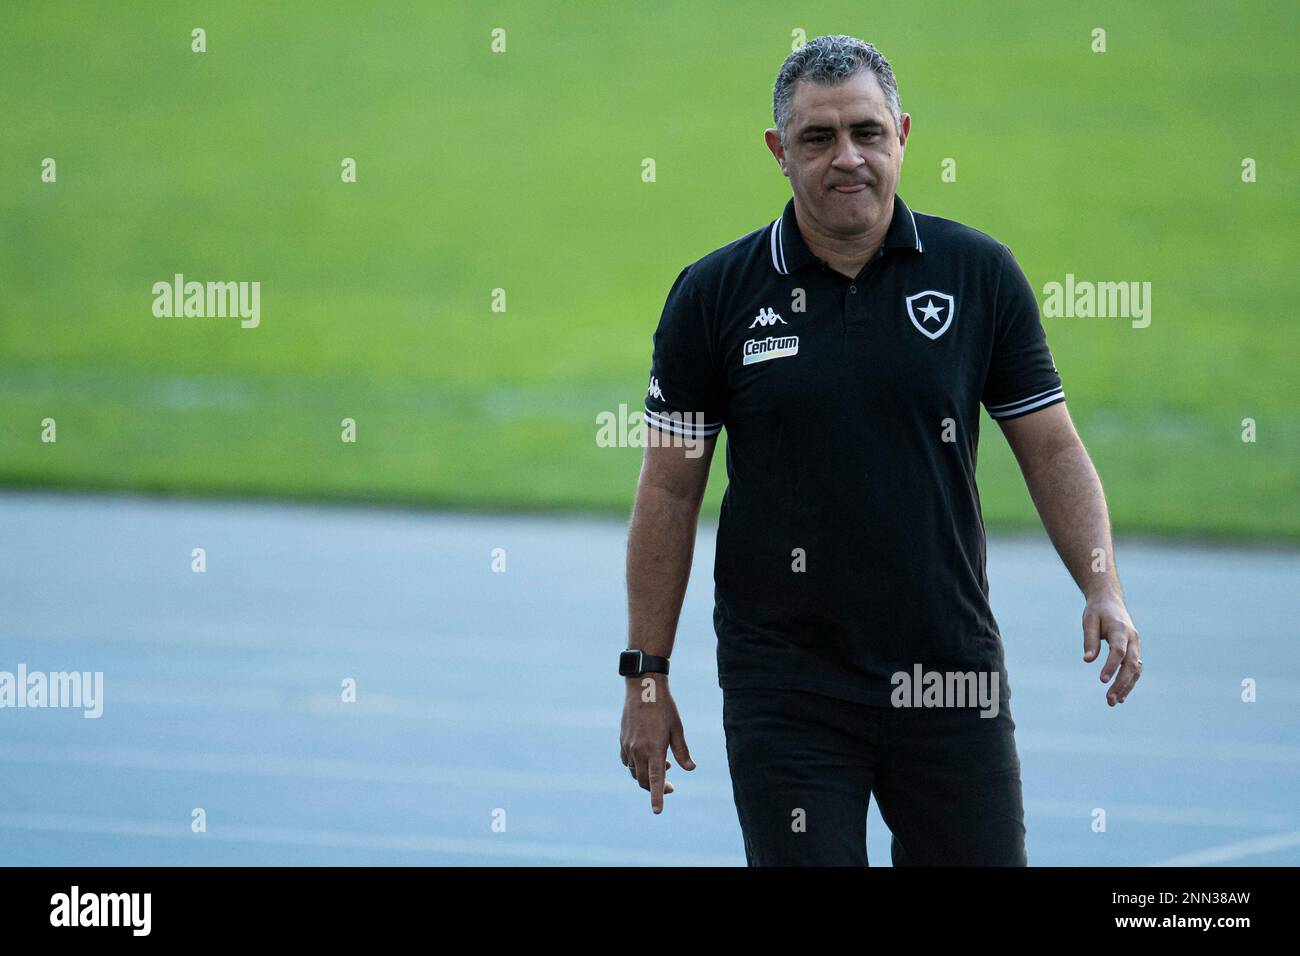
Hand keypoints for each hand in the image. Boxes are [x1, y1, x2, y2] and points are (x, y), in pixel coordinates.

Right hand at [619, 675, 695, 812]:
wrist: (643, 687)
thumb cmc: (664, 707)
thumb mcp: (678, 728)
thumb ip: (682, 751)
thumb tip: (690, 769)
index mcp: (654, 749)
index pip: (655, 780)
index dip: (656, 797)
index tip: (657, 811)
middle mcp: (638, 750)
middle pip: (642, 780)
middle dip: (654, 788)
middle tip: (670, 787)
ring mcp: (628, 746)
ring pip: (634, 771)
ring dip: (646, 775)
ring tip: (664, 765)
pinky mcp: (622, 740)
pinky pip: (626, 760)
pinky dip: (636, 764)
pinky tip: (646, 756)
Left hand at [1082, 591, 1142, 705]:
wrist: (1110, 601)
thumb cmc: (1097, 611)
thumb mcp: (1088, 621)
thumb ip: (1090, 640)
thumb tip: (1088, 660)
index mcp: (1120, 629)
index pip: (1119, 651)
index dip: (1112, 666)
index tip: (1102, 681)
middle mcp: (1133, 639)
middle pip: (1131, 664)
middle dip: (1121, 683)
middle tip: (1109, 699)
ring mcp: (1136, 645)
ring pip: (1136, 670)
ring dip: (1126, 687)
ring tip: (1113, 702)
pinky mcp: (1134, 651)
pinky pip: (1135, 669)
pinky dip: (1129, 682)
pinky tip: (1120, 696)